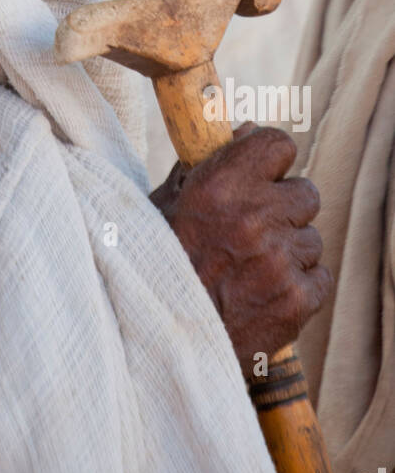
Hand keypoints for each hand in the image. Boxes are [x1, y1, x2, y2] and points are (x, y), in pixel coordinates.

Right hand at [150, 124, 331, 376]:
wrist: (154, 341)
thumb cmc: (153, 264)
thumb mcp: (164, 203)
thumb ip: (204, 164)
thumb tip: (245, 131)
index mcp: (220, 185)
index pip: (278, 144)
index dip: (271, 159)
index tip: (262, 174)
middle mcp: (255, 216)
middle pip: (305, 193)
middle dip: (284, 209)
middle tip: (254, 230)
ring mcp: (279, 260)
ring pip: (311, 239)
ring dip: (288, 251)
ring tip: (250, 270)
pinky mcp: (296, 300)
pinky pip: (318, 278)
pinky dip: (297, 286)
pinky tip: (263, 294)